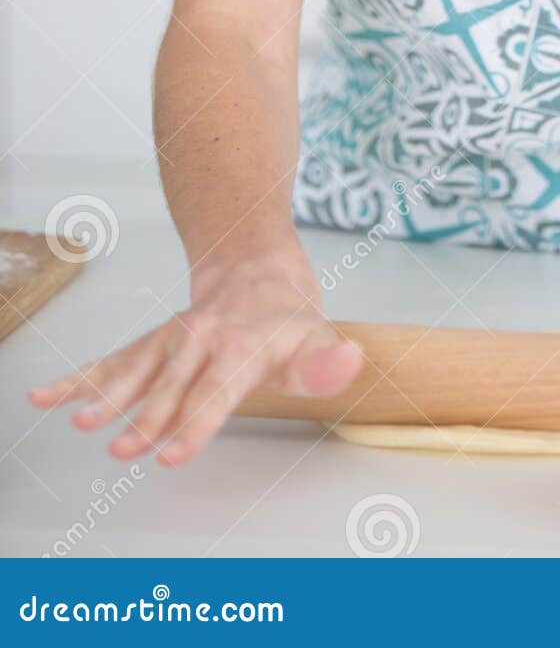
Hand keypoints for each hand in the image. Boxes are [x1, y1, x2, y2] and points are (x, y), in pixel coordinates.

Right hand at [26, 245, 363, 466]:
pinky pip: (112, 361)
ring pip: (137, 370)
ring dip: (108, 397)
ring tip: (83, 422)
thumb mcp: (318, 338)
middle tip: (124, 449)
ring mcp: (172, 340)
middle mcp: (202, 341)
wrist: (255, 266)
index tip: (173, 454)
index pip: (217, 392)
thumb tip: (351, 361)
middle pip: (172, 386)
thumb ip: (328, 363)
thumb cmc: (286, 317)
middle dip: (147, 419)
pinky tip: (46, 396)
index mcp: (242, 346)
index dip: (196, 423)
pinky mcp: (151, 343)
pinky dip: (78, 379)